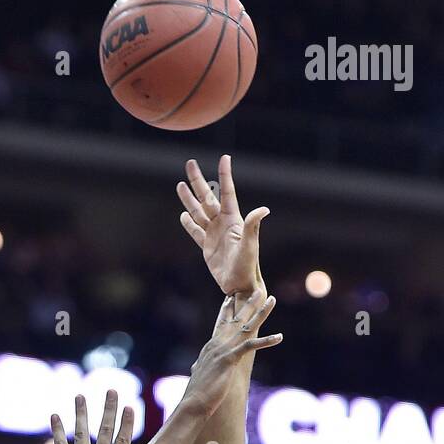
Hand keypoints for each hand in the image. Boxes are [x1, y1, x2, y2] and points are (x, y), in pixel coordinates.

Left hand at [48, 391, 148, 443]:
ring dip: (82, 412)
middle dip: (109, 409)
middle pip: (106, 432)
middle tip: (111, 391)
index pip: (123, 442)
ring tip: (81, 395)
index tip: (129, 406)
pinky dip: (57, 430)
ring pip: (82, 433)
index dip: (126, 423)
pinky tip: (55, 415)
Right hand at [177, 155, 268, 295]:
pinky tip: (183, 214)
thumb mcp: (250, 245)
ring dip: (189, 199)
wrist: (239, 285)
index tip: (224, 158)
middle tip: (190, 163)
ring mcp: (214, 234)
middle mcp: (222, 223)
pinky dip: (188, 223)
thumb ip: (253, 226)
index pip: (227, 192)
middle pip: (207, 197)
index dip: (225, 175)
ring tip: (180, 185)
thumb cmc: (247, 266)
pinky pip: (195, 231)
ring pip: (198, 212)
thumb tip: (264, 209)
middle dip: (198, 181)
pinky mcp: (207, 246)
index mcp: (233, 219)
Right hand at [185, 289, 281, 418]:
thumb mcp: (199, 375)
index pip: (220, 323)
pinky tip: (279, 337)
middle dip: (247, 303)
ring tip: (272, 300)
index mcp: (211, 346)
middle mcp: (217, 343)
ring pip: (246, 326)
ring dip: (261, 312)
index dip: (226, 310)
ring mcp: (223, 349)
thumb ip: (199, 367)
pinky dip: (266, 341)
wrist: (193, 403)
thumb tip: (195, 368)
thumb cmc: (196, 393)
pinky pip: (251, 346)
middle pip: (235, 319)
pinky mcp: (229, 358)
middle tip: (258, 290)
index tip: (231, 296)